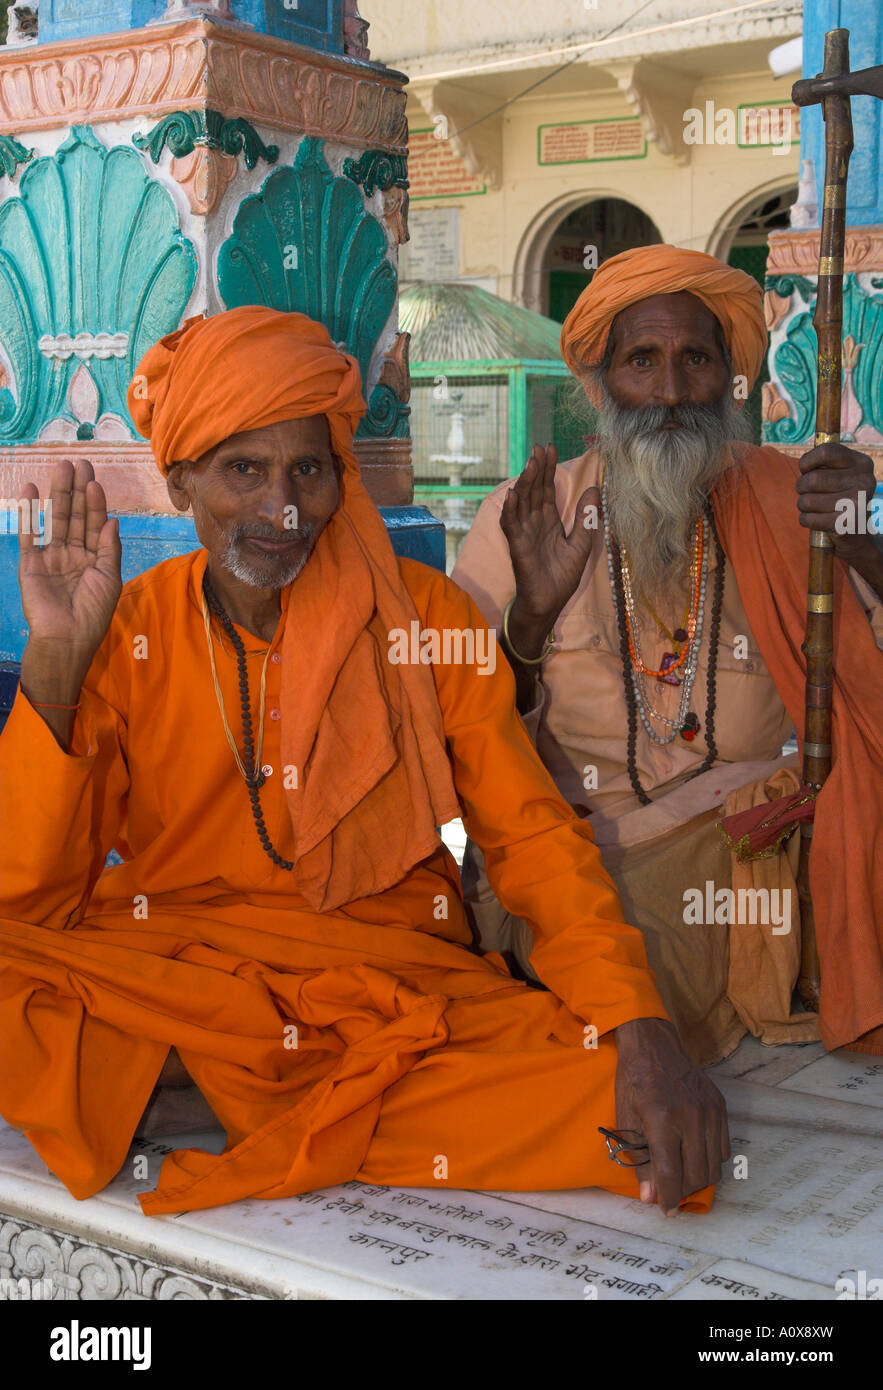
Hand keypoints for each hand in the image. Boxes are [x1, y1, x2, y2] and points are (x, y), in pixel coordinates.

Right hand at [19, 458, 121, 681]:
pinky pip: (28, 532)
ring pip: (55, 517)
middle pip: (76, 515)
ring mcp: (50, 555)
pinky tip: (29, 489)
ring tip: (61, 468)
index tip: (94, 481)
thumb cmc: (92, 612)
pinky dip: (28, 511)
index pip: (95, 523)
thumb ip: (108, 548)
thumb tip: (113, 520)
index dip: (95, 502)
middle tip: (79, 463)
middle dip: (77, 489)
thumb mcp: (109, 578)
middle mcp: (72, 553)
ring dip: (57, 493)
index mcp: (93, 558)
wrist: (66, 636)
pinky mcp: (30, 562)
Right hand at [500, 444, 598, 629]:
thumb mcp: (582, 544)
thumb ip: (587, 518)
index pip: (546, 489)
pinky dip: (511, 510)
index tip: (550, 448)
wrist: (549, 603)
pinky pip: (511, 525)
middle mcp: (534, 523)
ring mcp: (524, 533)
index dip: (548, 469)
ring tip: (530, 463)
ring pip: (522, 502)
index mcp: (548, 521)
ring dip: (524, 482)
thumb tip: (595, 489)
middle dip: (536, 468)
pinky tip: (513, 494)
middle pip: (533, 490)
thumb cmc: (561, 577)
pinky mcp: (518, 546)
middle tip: (540, 447)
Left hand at [613, 1017, 728, 1214]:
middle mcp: (691, 1117)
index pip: (671, 1174)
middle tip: (669, 1193)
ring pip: (714, 1166)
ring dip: (698, 1179)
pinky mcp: (720, 1106)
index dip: (668, 1198)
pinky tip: (694, 1156)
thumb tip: (649, 1196)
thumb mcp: (626, 1119)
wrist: (653, 1044)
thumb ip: (638, 1160)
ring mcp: (709, 1111)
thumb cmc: (634, 1081)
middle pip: (697, 1175)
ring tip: (681, 1177)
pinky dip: (711, 1160)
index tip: (664, 1211)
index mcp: (662, 1119)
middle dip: (682, 1191)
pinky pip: (724, 1148)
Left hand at [795, 441, 878, 564]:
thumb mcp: (839, 473)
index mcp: (862, 463)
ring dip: (802, 505)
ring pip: (807, 500)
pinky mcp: (845, 524)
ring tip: (811, 506)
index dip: (807, 461)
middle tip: (805, 492)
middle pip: (813, 479)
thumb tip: (804, 462)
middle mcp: (864, 481)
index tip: (805, 469)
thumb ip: (824, 462)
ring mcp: (857, 503)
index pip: (826, 452)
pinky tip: (814, 519)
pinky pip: (809, 519)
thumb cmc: (839, 496)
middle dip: (801, 486)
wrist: (856, 531)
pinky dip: (805, 519)